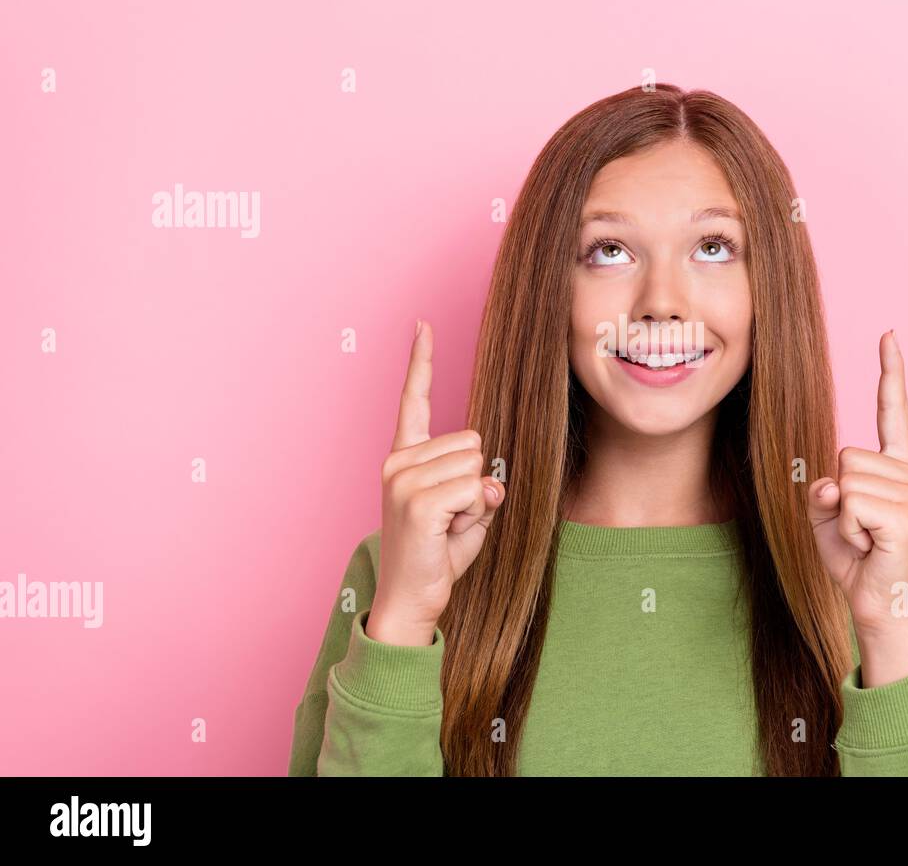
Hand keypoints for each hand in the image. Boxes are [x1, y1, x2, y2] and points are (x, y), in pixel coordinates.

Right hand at [369, 318, 504, 644]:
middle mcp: (398, 462)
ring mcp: (403, 480)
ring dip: (475, 503)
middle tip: (452, 518)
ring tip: (448, 528)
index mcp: (406, 458)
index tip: (422, 325)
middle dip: (476, 482)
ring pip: (477, 467)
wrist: (410, 598)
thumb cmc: (438, 553)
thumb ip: (482, 487)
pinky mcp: (417, 501)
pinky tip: (448, 534)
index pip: (415, 401)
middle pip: (474, 442)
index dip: (421, 362)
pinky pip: (474, 491)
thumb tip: (493, 484)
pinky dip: (473, 516)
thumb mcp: (469, 513)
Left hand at [808, 330, 907, 637]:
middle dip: (838, 495)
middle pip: (845, 453)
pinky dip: (848, 529)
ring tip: (865, 538)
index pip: (893, 412)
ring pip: (845, 478)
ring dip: (842, 516)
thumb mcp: (826, 513)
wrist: (877, 602)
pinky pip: (851, 503)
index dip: (890, 373)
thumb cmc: (854, 558)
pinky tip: (869, 546)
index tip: (888, 334)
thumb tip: (835, 483)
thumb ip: (824, 486)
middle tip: (858, 528)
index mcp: (900, 468)